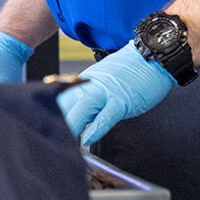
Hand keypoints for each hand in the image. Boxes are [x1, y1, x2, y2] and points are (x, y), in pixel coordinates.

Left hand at [56, 43, 173, 146]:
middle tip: (52, 139)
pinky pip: (104, 117)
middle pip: (65, 104)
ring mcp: (106, 92)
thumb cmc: (131, 71)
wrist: (153, 56)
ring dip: (71, 127)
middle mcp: (90, 85)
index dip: (50, 115)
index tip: (47, 129)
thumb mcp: (102, 81)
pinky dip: (94, 130)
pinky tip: (87, 140)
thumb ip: (88, 97)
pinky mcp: (121, 100)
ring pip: (81, 109)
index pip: (59, 99)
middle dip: (56, 123)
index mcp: (84, 81)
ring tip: (65, 143)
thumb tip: (78, 117)